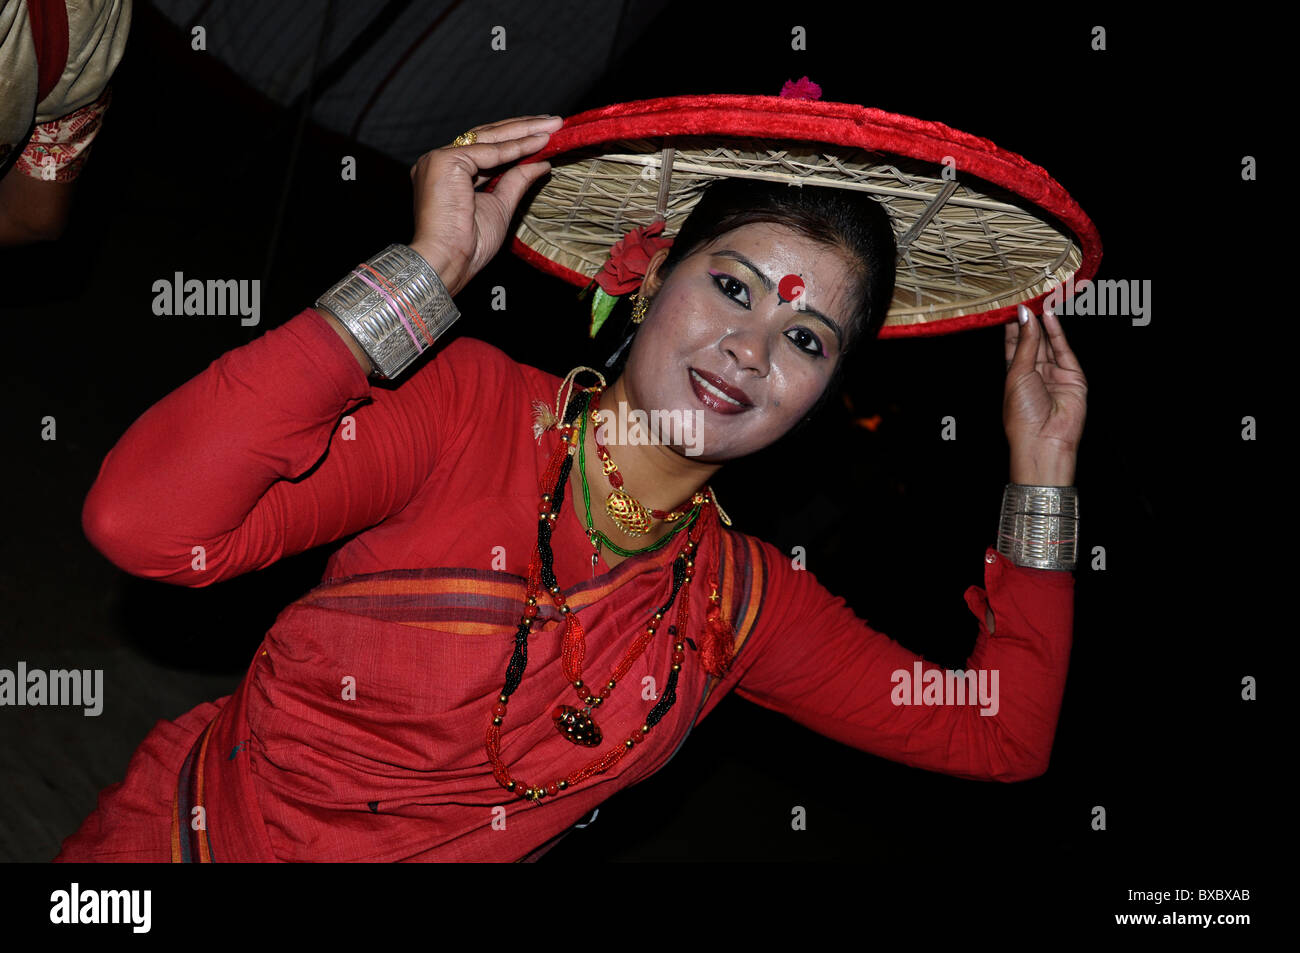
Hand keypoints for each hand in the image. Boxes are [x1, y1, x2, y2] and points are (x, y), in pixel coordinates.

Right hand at [408, 114, 562, 295]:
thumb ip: (517, 181)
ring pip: (489, 138)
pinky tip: (539, 142)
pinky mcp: (444, 161)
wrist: (448, 261)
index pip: (485, 148)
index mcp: (447, 173)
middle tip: (554, 121)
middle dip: (523, 128)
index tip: (544, 135)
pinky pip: (488, 151)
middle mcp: (439, 161)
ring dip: (523, 130)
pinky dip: (516, 146)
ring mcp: (439, 159)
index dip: (515, 140)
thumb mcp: (500, 207)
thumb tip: (541, 163)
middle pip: (487, 137)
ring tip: (552, 125)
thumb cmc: (468, 245)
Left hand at [1003, 304, 1086, 484]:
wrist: (1043, 440)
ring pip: (1049, 342)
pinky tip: (1049, 316)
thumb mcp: (1017, 374)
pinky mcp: (1073, 376)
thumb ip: (1025, 344)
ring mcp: (1054, 374)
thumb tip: (1025, 316)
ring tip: (1040, 299)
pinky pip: (1063, 350)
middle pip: (1032, 341)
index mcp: (1014, 376)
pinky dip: (1057, 332)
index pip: (1014, 344)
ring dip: (1044, 322)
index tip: (1011, 304)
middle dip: (1030, 320)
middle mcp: (1034, 374)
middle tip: (1027, 296)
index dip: (1013, 325)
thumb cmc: (1022, 414)